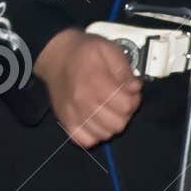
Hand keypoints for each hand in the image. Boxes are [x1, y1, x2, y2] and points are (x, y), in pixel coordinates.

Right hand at [34, 28, 140, 147]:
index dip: (134, 99)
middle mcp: (83, 101)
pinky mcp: (65, 122)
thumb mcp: (109, 49)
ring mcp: (72, 114)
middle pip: (118, 124)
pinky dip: (94, 135)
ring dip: (111, 124)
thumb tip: (135, 88)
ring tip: (108, 109)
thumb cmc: (84, 51)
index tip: (129, 91)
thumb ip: (125, 70)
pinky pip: (85, 141)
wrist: (55, 55)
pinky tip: (96, 121)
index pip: (126, 106)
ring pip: (104, 134)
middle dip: (125, 113)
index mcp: (95, 82)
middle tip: (120, 100)